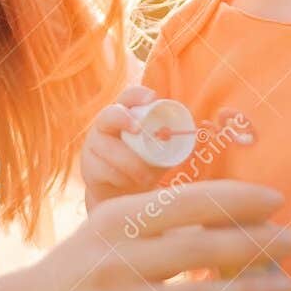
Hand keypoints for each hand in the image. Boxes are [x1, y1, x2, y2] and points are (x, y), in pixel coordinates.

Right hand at [30, 179, 290, 290]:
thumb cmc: (90, 259)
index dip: (236, 199)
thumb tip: (239, 210)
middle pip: (198, 250)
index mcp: (116, 220)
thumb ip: (163, 216)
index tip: (276, 199)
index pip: (187, 202)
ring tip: (285, 287)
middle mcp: (115, 261)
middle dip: (253, 243)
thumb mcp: (112, 223)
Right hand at [80, 85, 163, 211]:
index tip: (152, 98)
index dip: (138, 95)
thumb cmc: (143, 165)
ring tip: (149, 176)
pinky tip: (128, 184)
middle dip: (124, 120)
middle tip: (139, 130)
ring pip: (110, 149)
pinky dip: (121, 178)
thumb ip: (172, 141)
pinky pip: (105, 170)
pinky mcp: (89, 167)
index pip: (128, 97)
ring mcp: (94, 145)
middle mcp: (106, 125)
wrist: (120, 195)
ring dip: (131, 163)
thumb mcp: (158, 151)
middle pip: (110, 115)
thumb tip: (202, 130)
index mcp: (125, 115)